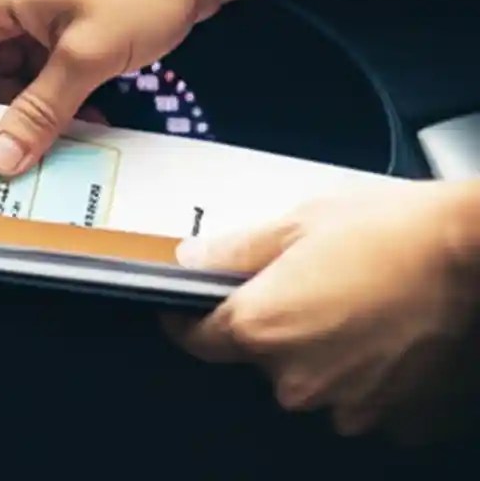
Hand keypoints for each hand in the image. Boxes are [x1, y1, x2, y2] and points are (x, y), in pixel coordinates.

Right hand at [0, 0, 224, 175]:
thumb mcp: (85, 60)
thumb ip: (37, 114)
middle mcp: (4, 1)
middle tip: (24, 154)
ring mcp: (34, 12)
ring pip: (9, 78)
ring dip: (33, 113)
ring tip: (65, 139)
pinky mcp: (63, 23)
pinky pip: (40, 71)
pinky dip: (55, 99)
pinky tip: (85, 119)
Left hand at [165, 180, 479, 442]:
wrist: (479, 254)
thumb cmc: (398, 232)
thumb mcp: (297, 222)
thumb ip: (233, 249)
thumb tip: (192, 260)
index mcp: (262, 328)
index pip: (197, 338)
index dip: (191, 318)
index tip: (193, 308)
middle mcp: (298, 379)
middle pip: (262, 360)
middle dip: (278, 327)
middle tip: (314, 288)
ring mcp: (350, 407)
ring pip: (316, 381)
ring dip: (327, 352)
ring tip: (362, 307)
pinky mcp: (398, 421)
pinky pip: (366, 399)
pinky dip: (371, 374)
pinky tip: (389, 336)